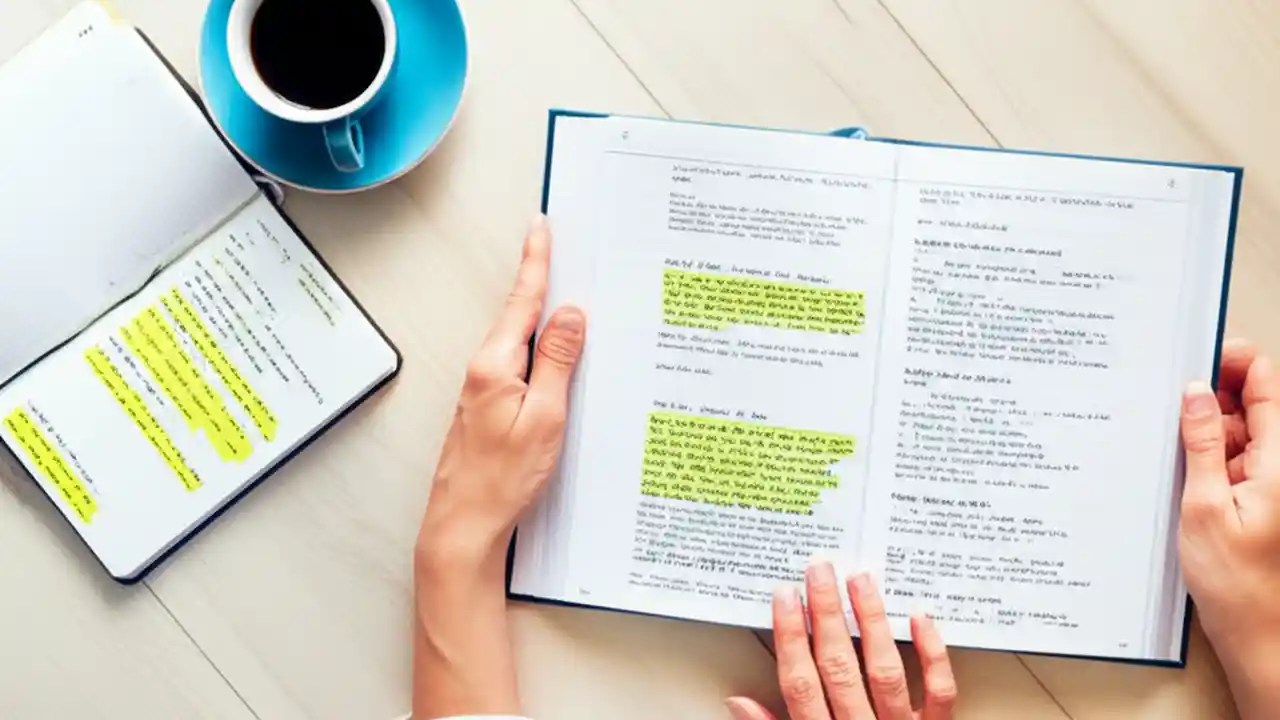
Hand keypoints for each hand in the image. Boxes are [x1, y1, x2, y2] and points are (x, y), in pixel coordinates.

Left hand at [417, 214, 585, 565]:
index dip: (536, 262)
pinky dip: (540, 356)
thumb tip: (570, 314)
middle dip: (543, 283)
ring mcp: (484, 392)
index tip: (542, 227)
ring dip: (544, 322)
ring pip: (521, 344)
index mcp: (496, 365)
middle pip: (520, 316)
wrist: (462, 527)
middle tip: (560, 248)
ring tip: (567, 298)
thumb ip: (557, 362)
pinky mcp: (488, 412)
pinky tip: (556, 360)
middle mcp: (484, 372)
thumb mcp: (544, 417)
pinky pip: (520, 369)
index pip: (523, 301)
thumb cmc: (501, 481)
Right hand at [726, 563, 955, 719]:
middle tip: (819, 569)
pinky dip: (933, 652)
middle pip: (838, 668)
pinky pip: (940, 692)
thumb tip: (736, 703)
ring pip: (884, 671)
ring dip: (871, 622)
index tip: (784, 597)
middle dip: (825, 615)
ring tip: (860, 580)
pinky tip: (920, 615)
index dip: (790, 638)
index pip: (800, 683)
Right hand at [1179, 339, 1279, 718]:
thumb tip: (1193, 394)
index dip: (1233, 361)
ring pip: (1235, 432)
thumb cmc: (1239, 585)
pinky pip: (1230, 461)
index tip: (1197, 355)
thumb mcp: (1205, 506)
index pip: (1266, 383)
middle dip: (1207, 400)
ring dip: (1201, 433)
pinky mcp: (1255, 500)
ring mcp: (1269, 482)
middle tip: (1165, 407)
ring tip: (1169, 450)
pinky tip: (1180, 473)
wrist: (1260, 638)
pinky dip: (1203, 459)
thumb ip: (1201, 444)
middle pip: (1250, 404)